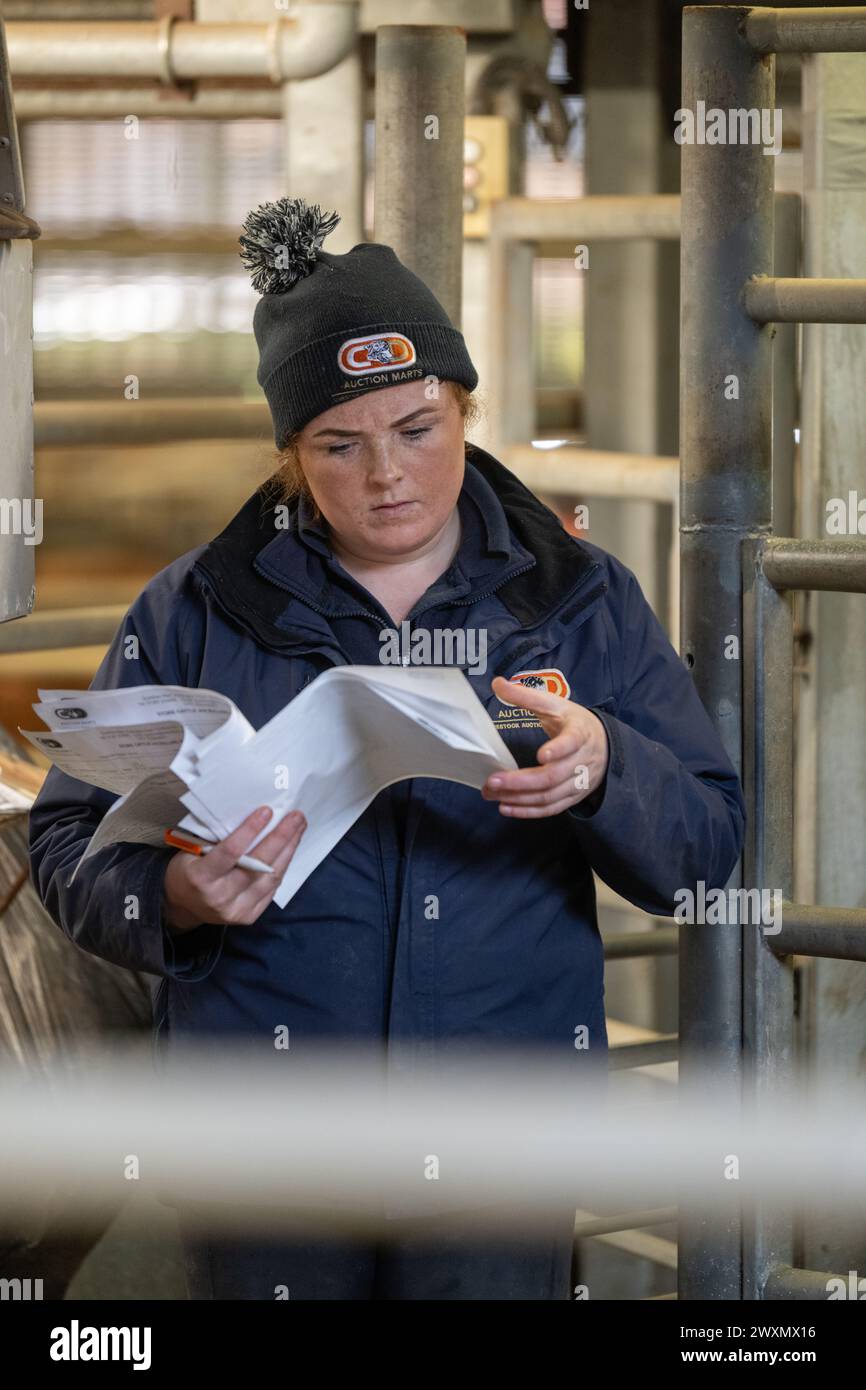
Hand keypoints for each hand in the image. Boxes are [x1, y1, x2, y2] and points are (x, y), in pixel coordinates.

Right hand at [162, 805, 306, 932]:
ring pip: (270, 876)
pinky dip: (282, 866)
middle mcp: (219, 896)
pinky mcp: (248, 916)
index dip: (250, 830)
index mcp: (201, 877)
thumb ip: (218, 838)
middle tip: (296, 817)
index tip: (267, 811)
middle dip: (281, 837)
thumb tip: (252, 814)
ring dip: (288, 850)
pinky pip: (272, 888)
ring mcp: (236, 909)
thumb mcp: (192, 851)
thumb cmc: (188, 870)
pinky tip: (290, 848)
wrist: (183, 906)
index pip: (231, 852)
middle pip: (258, 865)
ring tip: (298, 828)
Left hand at [481, 677, 609, 817]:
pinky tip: (506, 807)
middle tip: (493, 780)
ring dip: (519, 798)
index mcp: (580, 732)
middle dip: (521, 781)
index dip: (558, 749)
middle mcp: (582, 760)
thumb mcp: (555, 704)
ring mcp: (578, 782)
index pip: (572, 742)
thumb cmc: (573, 722)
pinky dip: (528, 811)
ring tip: (492, 794)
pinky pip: (551, 808)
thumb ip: (526, 696)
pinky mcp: (572, 796)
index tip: (541, 754)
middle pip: (553, 776)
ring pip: (549, 795)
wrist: (603, 743)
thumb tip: (498, 682)